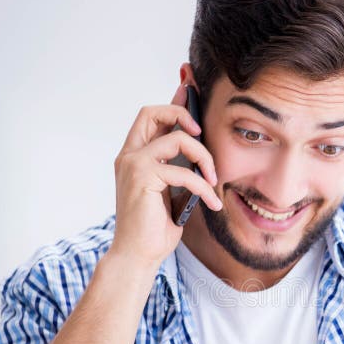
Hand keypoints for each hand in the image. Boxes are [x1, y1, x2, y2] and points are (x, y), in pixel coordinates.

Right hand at [110, 83, 222, 271]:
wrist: (138, 256)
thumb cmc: (155, 228)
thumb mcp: (172, 192)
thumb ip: (180, 168)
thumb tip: (201, 150)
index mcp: (134, 157)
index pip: (151, 118)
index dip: (172, 102)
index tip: (190, 88)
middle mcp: (129, 156)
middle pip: (153, 112)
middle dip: (182, 113)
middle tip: (202, 134)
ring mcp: (133, 165)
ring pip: (178, 139)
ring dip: (205, 158)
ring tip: (214, 181)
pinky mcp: (143, 178)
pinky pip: (185, 172)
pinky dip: (204, 188)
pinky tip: (212, 204)